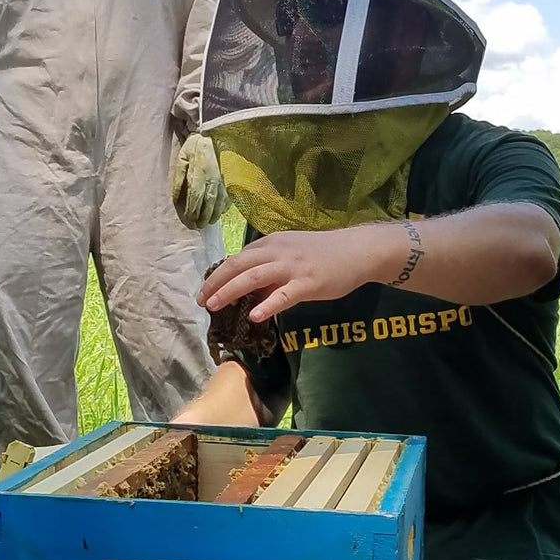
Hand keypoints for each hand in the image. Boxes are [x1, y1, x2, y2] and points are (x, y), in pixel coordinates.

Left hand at [170, 133, 229, 228]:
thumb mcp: (182, 157)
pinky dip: (223, 207)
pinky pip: (228, 198)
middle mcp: (214, 180)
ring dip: (213, 215)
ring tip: (208, 222)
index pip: (195, 198)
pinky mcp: (232, 180)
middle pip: (208, 205)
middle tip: (198, 226)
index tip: (189, 220)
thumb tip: (175, 198)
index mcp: (199, 174)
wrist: (218, 132)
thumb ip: (178, 178)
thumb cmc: (197, 145)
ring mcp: (225, 181)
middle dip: (203, 218)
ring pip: (220, 204)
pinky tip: (219, 212)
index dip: (192, 211)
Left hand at [198, 227, 382, 321]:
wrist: (358, 250)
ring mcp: (292, 267)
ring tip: (214, 306)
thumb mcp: (292, 253)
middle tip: (201, 301)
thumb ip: (270, 268)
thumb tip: (250, 290)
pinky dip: (267, 305)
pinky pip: (283, 295)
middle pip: (237, 265)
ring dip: (229, 291)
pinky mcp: (308, 283)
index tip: (206, 290)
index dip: (219, 275)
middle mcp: (277, 251)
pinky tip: (254, 316)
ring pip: (253, 277)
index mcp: (271, 243)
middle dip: (215, 283)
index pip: (238, 258)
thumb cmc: (325, 253)